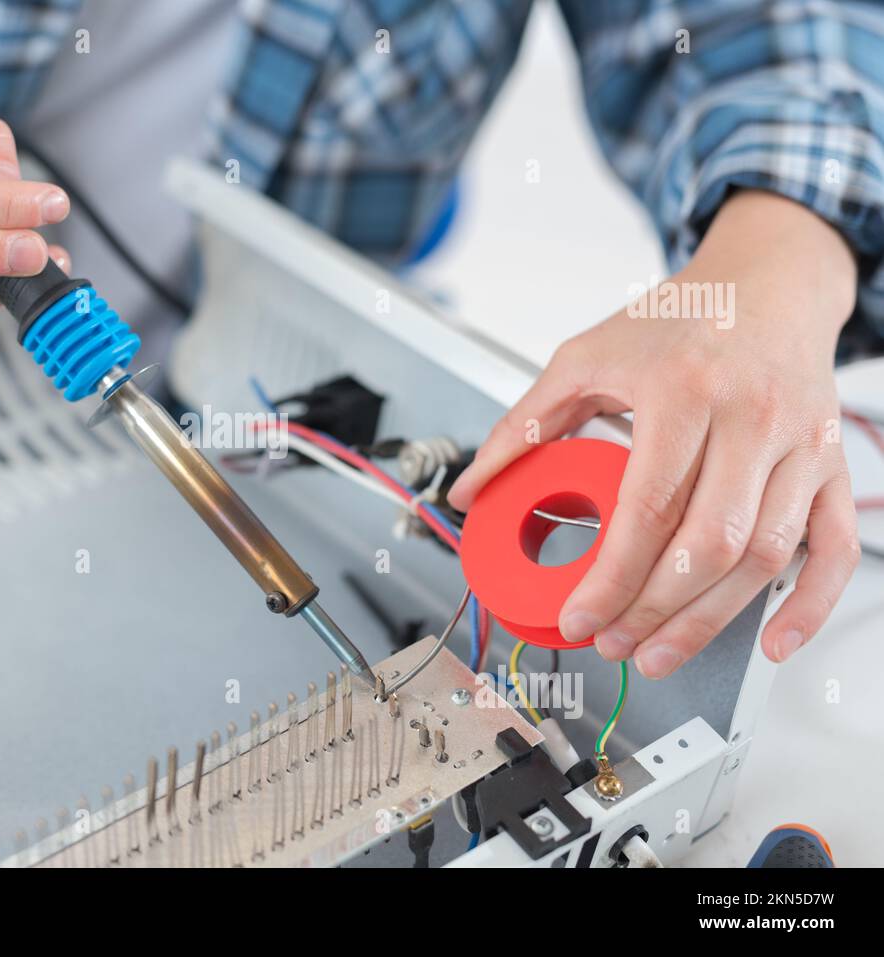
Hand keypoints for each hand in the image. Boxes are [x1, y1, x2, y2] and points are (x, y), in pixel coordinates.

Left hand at [448, 191, 861, 676]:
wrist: (768, 285)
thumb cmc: (676, 322)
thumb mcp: (585, 358)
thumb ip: (523, 424)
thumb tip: (470, 488)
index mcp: (684, 390)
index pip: (647, 508)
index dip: (611, 577)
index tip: (579, 617)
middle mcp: (752, 418)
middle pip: (709, 544)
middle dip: (654, 610)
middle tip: (612, 643)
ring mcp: (801, 446)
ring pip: (766, 556)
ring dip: (709, 621)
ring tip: (657, 652)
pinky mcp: (831, 465)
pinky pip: (834, 547)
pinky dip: (809, 604)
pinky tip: (772, 642)